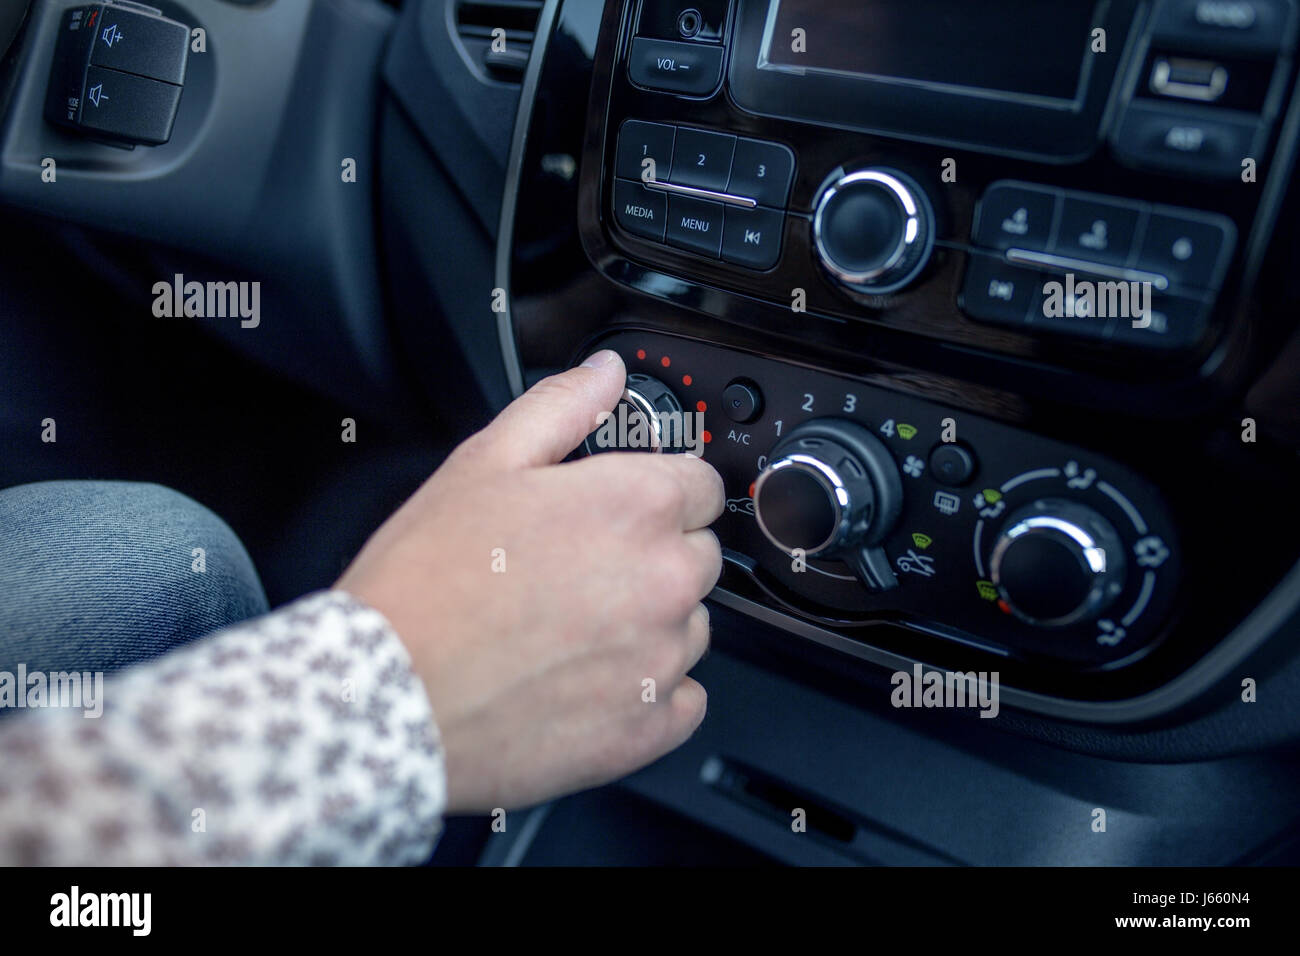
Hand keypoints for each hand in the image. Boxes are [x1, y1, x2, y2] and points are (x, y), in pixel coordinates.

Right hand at [336, 350, 724, 812]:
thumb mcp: (483, 464)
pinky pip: (685, 701)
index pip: (703, 485)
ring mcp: (660, 659)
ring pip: (692, 626)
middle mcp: (664, 580)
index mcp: (636, 505)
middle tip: (580, 570)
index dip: (661, 491)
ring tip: (572, 628)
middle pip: (701, 555)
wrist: (386, 693)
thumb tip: (607, 373)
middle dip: (655, 555)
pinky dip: (651, 693)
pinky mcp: (646, 727)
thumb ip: (562, 407)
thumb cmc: (426, 581)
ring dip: (652, 623)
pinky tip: (592, 680)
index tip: (623, 509)